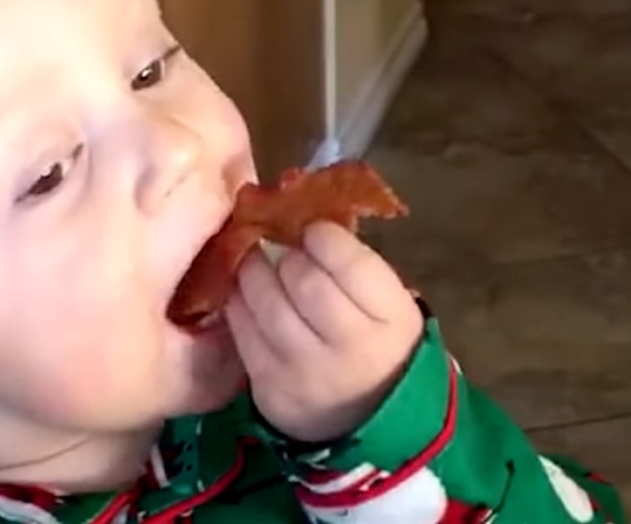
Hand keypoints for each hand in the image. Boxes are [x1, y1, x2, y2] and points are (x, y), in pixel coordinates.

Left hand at [225, 221, 422, 442]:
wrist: (362, 419)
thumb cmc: (373, 343)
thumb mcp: (383, 305)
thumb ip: (352, 264)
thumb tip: (305, 211)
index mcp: (392, 320)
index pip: (352, 265)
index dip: (325, 238)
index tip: (312, 228)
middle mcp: (352, 349)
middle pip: (305, 282)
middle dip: (287, 256)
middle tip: (281, 248)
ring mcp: (307, 371)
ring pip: (266, 304)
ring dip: (253, 272)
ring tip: (254, 262)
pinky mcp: (269, 386)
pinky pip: (242, 331)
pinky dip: (237, 303)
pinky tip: (243, 294)